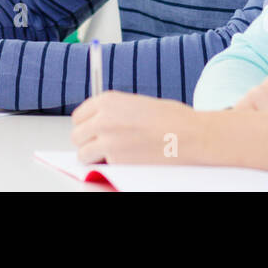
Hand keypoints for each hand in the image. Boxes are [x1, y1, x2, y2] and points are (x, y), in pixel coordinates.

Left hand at [70, 91, 215, 164]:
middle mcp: (102, 119)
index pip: (79, 116)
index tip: (92, 131)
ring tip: (112, 156)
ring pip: (83, 154)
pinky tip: (126, 161)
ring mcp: (107, 141)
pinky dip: (109, 167)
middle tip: (101, 146)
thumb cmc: (171, 119)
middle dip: (87, 141)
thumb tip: (99, 124)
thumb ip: (114, 112)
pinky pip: (101, 167)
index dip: (87, 125)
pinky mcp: (116, 161)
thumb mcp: (136, 104)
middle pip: (77, 135)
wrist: (190, 135)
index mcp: (107, 100)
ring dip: (94, 156)